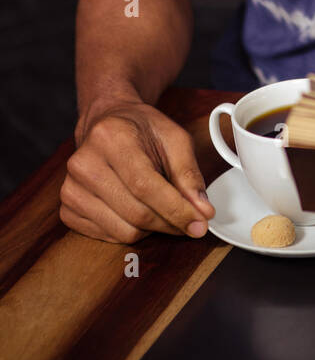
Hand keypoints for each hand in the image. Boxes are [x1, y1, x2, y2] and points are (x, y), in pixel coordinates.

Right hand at [60, 99, 214, 242]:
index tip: (199, 225)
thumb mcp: (174, 138)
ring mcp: (71, 187)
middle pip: (136, 213)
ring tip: (160, 207)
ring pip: (124, 230)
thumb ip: (189, 174)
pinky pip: (108, 236)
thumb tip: (202, 211)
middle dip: (169, 222)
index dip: (176, 210)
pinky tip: (136, 208)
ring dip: (152, 228)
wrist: (106, 122)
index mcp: (110, 137)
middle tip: (189, 220)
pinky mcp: (67, 208)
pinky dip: (131, 230)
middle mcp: (84, 163)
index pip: (145, 186)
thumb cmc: (142, 129)